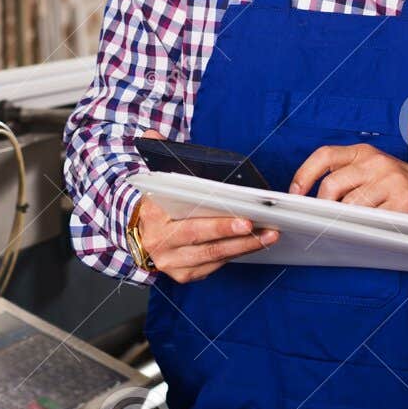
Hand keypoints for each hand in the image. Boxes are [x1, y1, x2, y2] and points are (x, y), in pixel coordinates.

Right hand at [131, 130, 278, 282]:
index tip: (241, 214)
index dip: (215, 220)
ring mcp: (171, 262)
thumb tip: (152, 133)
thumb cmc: (156, 206)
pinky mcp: (183, 275)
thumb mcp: (154, 181)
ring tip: (268, 235)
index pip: (185, 217)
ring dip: (242, 246)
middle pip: (201, 238)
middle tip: (257, 225)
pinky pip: (213, 265)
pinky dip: (234, 254)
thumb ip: (156, 154)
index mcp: (152, 216)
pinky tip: (253, 244)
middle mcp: (159, 242)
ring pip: (212, 255)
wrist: (139, 237)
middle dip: (231, 232)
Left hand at [289, 143, 407, 224]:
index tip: (294, 193)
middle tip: (320, 220)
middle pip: (332, 184)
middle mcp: (376, 162)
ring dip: (344, 220)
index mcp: (364, 153)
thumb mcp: (374, 171)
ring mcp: (391, 180)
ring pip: (350, 205)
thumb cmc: (402, 185)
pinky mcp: (404, 201)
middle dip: (321, 206)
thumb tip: (312, 200)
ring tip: (348, 226)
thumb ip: (347, 178)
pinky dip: (365, 228)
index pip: (324, 156)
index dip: (304, 174)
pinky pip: (373, 219)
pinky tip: (369, 230)